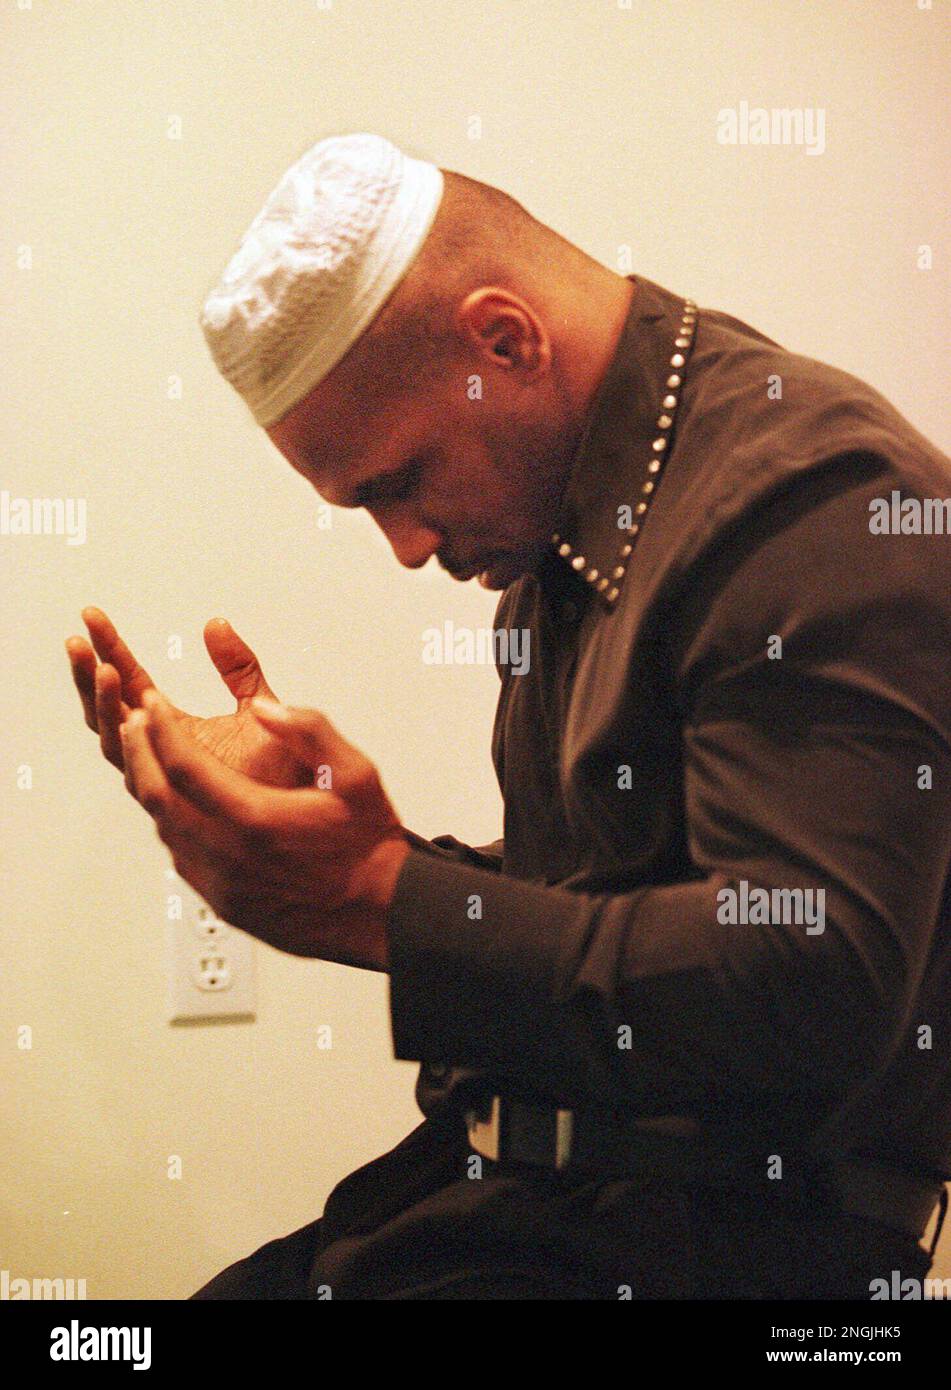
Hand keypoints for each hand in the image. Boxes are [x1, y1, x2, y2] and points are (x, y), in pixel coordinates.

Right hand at [66, 607, 309, 788]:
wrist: (314, 812)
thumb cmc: (289, 771)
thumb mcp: (259, 703)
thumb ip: (238, 667)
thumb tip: (215, 623)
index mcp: (173, 728)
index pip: (130, 682)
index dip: (110, 648)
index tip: (91, 616)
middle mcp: (161, 753)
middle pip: (106, 711)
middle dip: (88, 676)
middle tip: (77, 639)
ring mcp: (164, 776)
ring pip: (114, 739)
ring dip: (104, 703)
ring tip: (103, 668)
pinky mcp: (176, 796)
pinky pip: (139, 767)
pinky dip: (130, 738)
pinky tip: (130, 708)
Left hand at [120, 690, 409, 969]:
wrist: (380, 912)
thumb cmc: (369, 844)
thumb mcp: (355, 775)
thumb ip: (310, 731)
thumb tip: (264, 707)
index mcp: (257, 820)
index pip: (184, 766)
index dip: (160, 728)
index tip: (151, 703)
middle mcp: (230, 857)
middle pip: (157, 797)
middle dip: (140, 752)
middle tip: (134, 720)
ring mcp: (222, 885)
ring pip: (163, 829)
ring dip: (150, 786)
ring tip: (150, 755)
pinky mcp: (223, 903)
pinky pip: (179, 857)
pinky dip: (168, 822)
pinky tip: (179, 803)